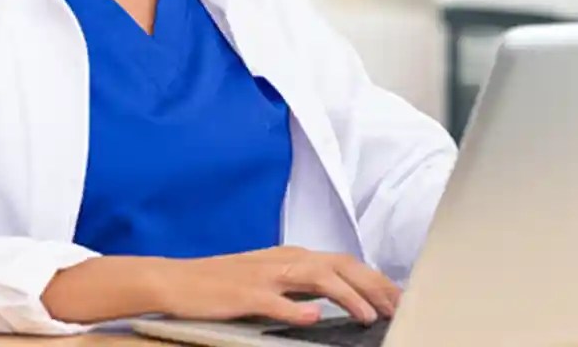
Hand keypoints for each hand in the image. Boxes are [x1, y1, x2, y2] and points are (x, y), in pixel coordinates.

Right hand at [153, 246, 400, 326]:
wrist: (177, 281)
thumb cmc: (225, 285)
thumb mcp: (271, 281)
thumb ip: (302, 287)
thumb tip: (335, 300)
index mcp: (294, 257)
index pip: (346, 263)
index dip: (376, 280)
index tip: (399, 298)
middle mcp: (285, 260)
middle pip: (341, 266)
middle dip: (374, 286)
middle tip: (399, 307)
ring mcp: (266, 275)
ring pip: (317, 278)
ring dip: (348, 296)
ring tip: (370, 315)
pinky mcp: (245, 294)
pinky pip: (276, 301)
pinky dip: (297, 309)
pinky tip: (314, 319)